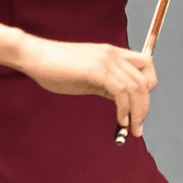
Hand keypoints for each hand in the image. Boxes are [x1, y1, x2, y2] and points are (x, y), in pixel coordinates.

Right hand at [12, 36, 157, 137]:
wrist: (34, 56)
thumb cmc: (56, 68)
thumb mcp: (87, 78)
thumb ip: (105, 86)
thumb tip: (121, 102)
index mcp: (113, 54)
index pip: (146, 65)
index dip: (148, 87)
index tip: (139, 107)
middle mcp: (114, 54)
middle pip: (145, 80)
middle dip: (144, 107)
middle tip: (138, 127)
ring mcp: (106, 60)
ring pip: (136, 87)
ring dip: (138, 112)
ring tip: (131, 129)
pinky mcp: (97, 70)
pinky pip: (121, 91)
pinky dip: (124, 109)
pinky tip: (120, 120)